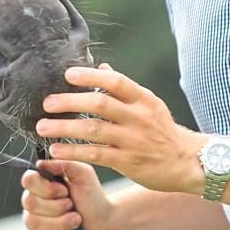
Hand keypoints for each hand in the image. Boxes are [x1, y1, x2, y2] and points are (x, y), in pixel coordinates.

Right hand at [21, 159, 114, 229]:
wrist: (103, 223)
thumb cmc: (92, 197)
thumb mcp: (83, 174)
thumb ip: (64, 164)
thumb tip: (41, 162)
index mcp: (42, 182)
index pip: (27, 180)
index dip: (45, 187)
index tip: (64, 191)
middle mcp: (33, 200)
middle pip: (30, 202)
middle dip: (56, 207)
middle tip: (72, 206)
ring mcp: (32, 220)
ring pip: (33, 222)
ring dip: (60, 223)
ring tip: (76, 221)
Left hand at [35, 64, 205, 194]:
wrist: (187, 162)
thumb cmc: (162, 130)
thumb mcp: (149, 104)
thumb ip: (124, 89)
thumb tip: (102, 67)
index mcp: (143, 99)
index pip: (115, 82)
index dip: (90, 77)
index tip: (68, 75)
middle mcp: (138, 117)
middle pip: (100, 104)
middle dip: (70, 102)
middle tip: (46, 103)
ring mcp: (133, 140)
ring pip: (94, 130)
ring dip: (64, 128)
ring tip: (42, 127)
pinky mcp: (128, 162)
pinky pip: (96, 155)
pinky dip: (74, 152)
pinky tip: (56, 150)